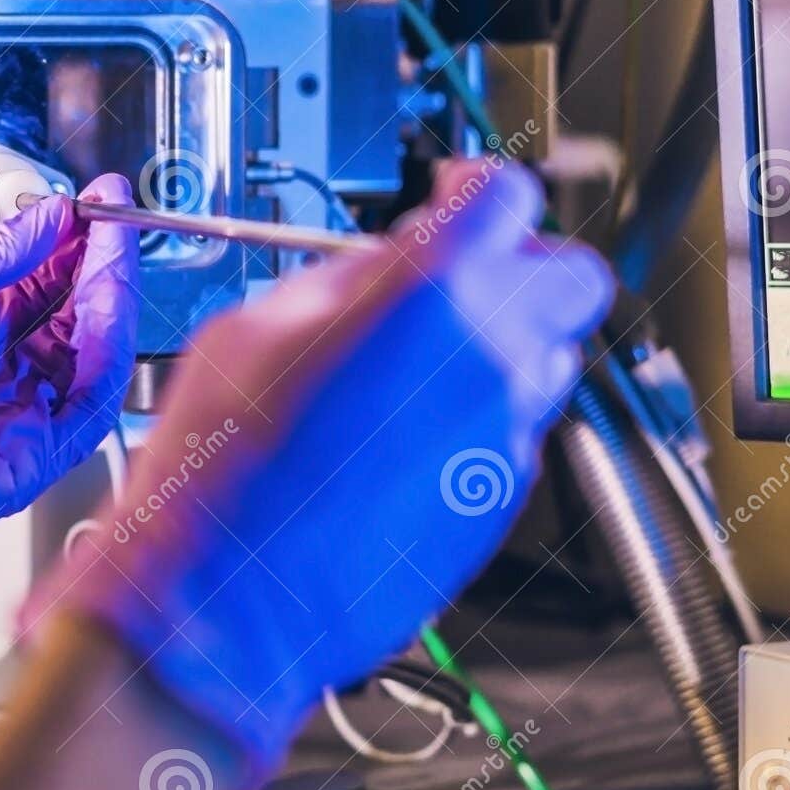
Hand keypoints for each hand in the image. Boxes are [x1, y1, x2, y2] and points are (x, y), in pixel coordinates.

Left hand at [0, 174, 139, 601]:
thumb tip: (46, 220)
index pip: (33, 293)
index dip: (66, 251)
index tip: (92, 209)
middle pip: (67, 325)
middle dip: (95, 269)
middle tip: (114, 222)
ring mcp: (9, 425)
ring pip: (85, 364)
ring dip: (107, 303)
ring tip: (114, 253)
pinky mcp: (24, 464)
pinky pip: (84, 410)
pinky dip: (103, 357)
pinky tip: (105, 306)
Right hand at [22, 162, 614, 778]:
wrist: (226, 599)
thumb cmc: (219, 470)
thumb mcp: (253, 326)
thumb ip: (346, 278)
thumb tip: (392, 260)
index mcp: (428, 289)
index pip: (508, 196)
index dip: (474, 191)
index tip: (447, 203)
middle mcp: (490, 357)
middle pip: (570, 277)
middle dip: (520, 267)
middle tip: (453, 280)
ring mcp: (504, 435)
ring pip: (548, 358)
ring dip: (499, 345)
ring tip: (412, 370)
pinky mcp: (499, 500)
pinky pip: (513, 432)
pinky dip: (475, 419)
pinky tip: (397, 442)